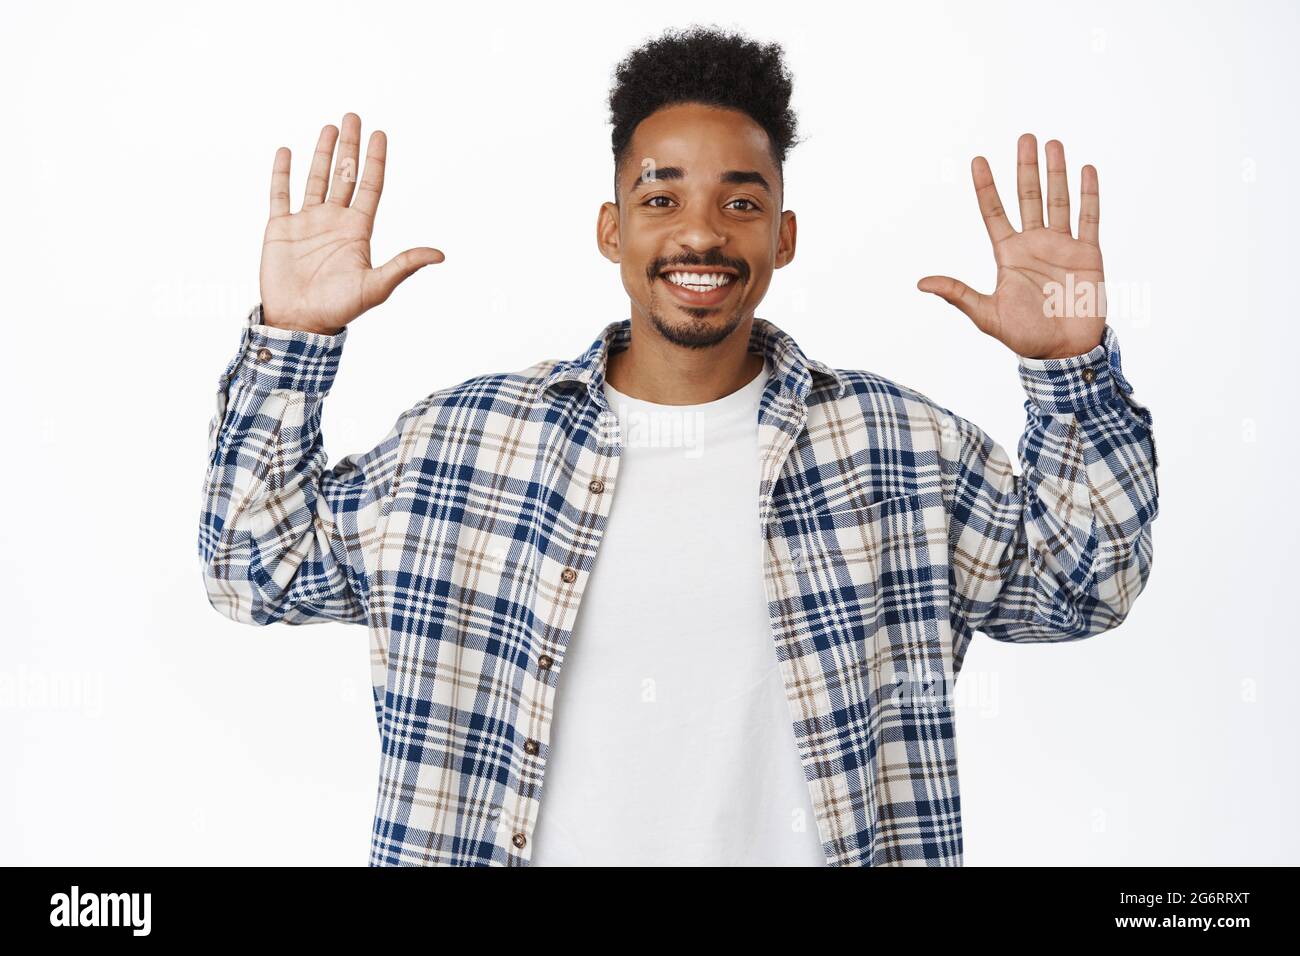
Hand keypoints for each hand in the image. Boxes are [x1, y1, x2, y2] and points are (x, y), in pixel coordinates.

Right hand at [259, 112, 443, 334]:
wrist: (299, 323)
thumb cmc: (339, 309)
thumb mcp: (376, 286)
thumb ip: (404, 265)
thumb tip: (440, 254)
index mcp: (357, 230)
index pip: (370, 186)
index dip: (375, 160)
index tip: (380, 134)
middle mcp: (334, 221)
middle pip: (345, 175)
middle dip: (350, 147)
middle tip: (354, 116)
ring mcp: (307, 223)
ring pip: (316, 179)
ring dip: (322, 153)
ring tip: (330, 127)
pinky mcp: (280, 229)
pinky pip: (280, 195)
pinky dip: (282, 173)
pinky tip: (286, 152)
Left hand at [918, 134, 1104, 359]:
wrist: (1064, 352)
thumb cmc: (1024, 337)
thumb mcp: (986, 315)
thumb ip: (958, 294)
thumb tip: (921, 283)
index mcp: (1008, 254)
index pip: (993, 213)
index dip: (985, 187)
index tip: (977, 161)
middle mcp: (1034, 244)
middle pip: (1028, 197)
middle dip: (1025, 168)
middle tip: (1025, 137)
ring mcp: (1061, 246)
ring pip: (1058, 200)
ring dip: (1056, 172)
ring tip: (1052, 144)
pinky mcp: (1088, 253)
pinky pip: (1089, 218)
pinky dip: (1088, 194)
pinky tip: (1086, 170)